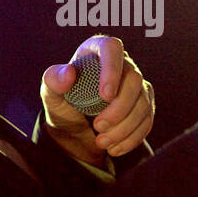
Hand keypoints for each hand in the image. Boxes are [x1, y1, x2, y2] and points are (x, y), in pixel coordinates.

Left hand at [40, 35, 154, 167]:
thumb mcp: (51, 94)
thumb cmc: (64, 103)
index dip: (112, 70)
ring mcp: (136, 85)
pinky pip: (146, 120)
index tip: (105, 96)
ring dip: (124, 127)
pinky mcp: (144, 104)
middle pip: (134, 79)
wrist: (75, 128)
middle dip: (118, 108)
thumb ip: (53, 81)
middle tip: (98, 126)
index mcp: (97, 51)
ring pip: (143, 102)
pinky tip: (114, 148)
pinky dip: (131, 138)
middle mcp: (122, 63)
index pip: (112, 48)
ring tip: (102, 142)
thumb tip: (68, 74)